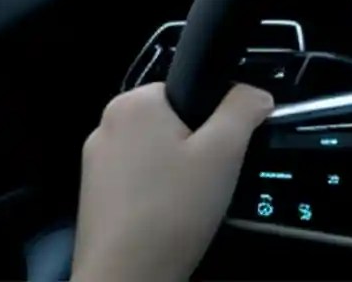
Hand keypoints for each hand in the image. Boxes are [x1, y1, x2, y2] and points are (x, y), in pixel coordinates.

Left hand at [71, 82, 273, 281]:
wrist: (126, 276)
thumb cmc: (171, 211)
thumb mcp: (224, 151)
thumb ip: (244, 109)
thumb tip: (256, 94)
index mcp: (134, 102)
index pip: (189, 88)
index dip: (216, 116)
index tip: (222, 150)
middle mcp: (107, 124)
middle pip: (174, 121)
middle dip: (196, 147)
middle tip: (209, 178)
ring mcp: (96, 161)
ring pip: (157, 152)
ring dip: (177, 171)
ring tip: (188, 202)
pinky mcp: (95, 193)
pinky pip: (139, 178)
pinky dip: (157, 192)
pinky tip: (168, 215)